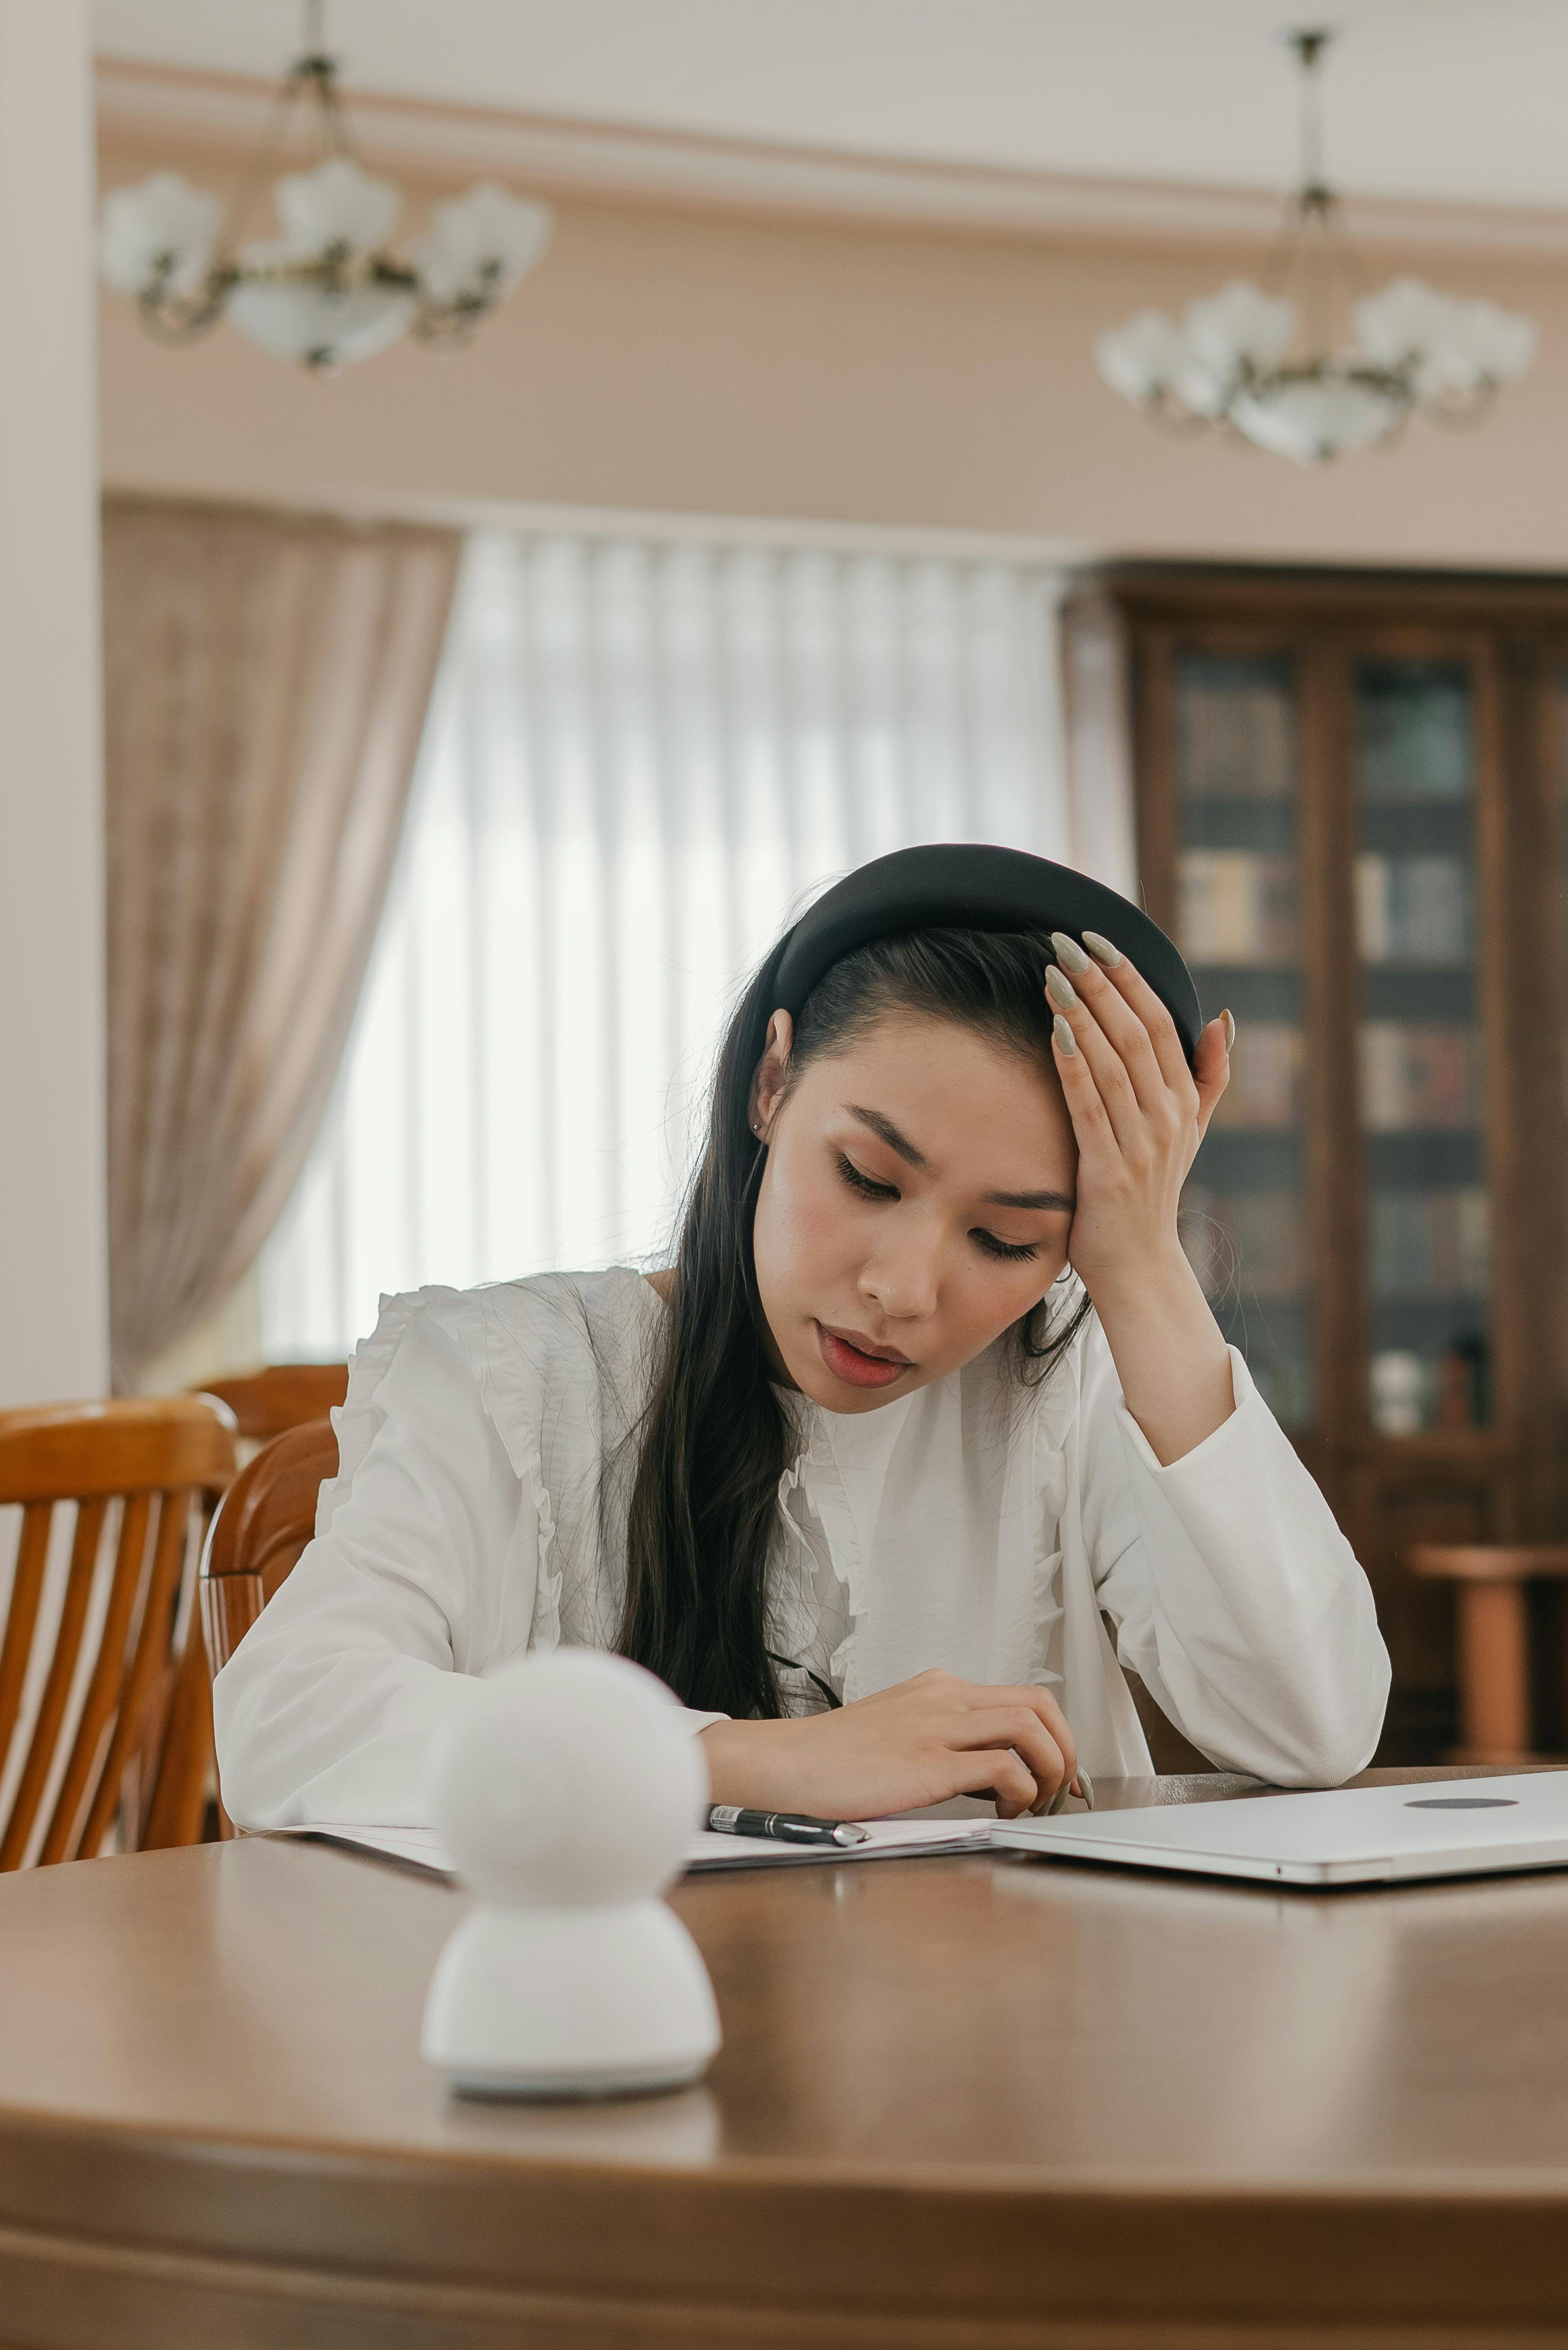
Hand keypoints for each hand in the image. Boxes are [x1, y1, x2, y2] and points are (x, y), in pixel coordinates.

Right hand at [699, 1668, 1078, 1821]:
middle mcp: (944, 1697)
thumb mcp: (898, 1731)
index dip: (1055, 1735)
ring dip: (1048, 1768)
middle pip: (1038, 1704)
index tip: (1058, 1773)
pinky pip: (1002, 1765)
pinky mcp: (927, 1761)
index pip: (1022, 1696)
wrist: (785, 1764)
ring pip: (1029, 1725)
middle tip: (1060, 1790)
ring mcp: (936, 1726)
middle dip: (1064, 1749)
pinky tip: (1004, 1812)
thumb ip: (944, 1739)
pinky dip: (1019, 1791)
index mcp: (939, 1688)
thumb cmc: (833, 1758)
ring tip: (1035, 1804)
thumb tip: (990, 1773)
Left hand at [1045, 933, 1228, 1299]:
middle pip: (1135, 1033)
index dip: (1129, 977)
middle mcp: (1169, 1117)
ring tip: (1051, 973)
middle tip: (1063, 940)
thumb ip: (1209, 1075)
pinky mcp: (1108, 1170)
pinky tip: (1053, 1030)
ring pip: (1112, 1063)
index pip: (1160, 1022)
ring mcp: (1141, 1144)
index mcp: (1186, 1100)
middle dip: (1099, 982)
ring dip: (1082, 1013)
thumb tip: (1222, 1018)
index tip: (1098, 938)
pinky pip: (1089, 1108)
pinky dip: (1072, 1067)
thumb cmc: (1153, 1193)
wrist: (1140, 1265)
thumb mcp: (1191, 1131)